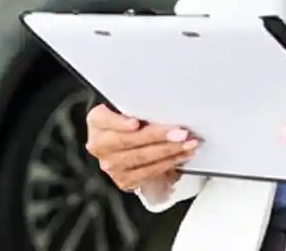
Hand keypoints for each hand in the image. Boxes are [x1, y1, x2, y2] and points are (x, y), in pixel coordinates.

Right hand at [84, 104, 199, 191]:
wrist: (123, 145)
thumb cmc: (129, 121)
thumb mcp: (127, 109)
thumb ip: (138, 107)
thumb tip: (163, 106)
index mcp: (97, 122)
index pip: (104, 120)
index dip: (119, 123)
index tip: (135, 123)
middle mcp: (100, 145)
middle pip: (129, 141)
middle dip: (158, 137)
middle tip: (180, 133)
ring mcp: (111, 165)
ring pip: (142, 158)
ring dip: (169, 151)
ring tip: (188, 144)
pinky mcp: (124, 180)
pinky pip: (149, 172)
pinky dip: (169, 163)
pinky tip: (182, 155)